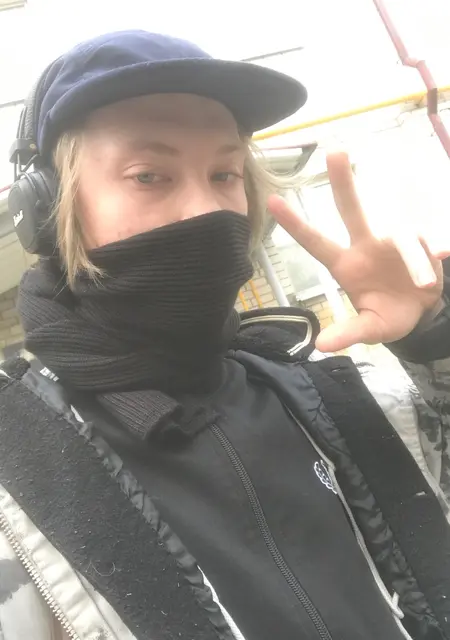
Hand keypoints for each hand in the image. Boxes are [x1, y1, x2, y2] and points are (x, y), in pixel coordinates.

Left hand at [269, 151, 448, 351]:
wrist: (424, 312)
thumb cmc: (389, 315)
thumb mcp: (369, 329)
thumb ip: (348, 334)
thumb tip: (320, 346)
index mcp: (346, 264)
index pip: (317, 242)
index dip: (296, 224)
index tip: (272, 202)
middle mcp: (366, 245)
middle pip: (351, 210)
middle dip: (343, 183)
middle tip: (335, 152)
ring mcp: (394, 242)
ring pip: (400, 235)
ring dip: (414, 259)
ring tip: (424, 283)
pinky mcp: (422, 243)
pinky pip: (427, 244)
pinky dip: (432, 252)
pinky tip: (441, 256)